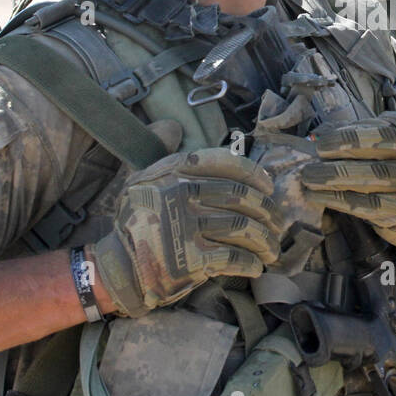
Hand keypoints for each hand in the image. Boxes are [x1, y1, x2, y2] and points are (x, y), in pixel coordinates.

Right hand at [91, 149, 282, 316]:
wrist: (118, 270)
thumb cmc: (137, 225)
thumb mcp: (141, 180)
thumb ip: (162, 154)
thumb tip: (172, 125)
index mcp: (172, 171)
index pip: (226, 163)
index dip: (254, 175)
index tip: (269, 188)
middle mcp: (180, 193)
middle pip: (241, 198)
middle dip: (268, 212)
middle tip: (277, 225)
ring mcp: (185, 226)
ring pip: (244, 228)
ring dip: (266, 241)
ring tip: (272, 249)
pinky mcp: (191, 259)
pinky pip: (235, 257)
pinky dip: (251, 263)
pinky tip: (256, 267)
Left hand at [299, 112, 395, 256]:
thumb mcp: (394, 144)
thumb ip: (365, 134)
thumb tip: (320, 134)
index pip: (384, 133)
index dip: (351, 136)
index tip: (322, 142)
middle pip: (378, 159)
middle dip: (340, 160)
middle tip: (310, 163)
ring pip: (373, 183)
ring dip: (336, 181)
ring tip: (308, 179)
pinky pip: (370, 206)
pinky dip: (341, 201)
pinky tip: (319, 197)